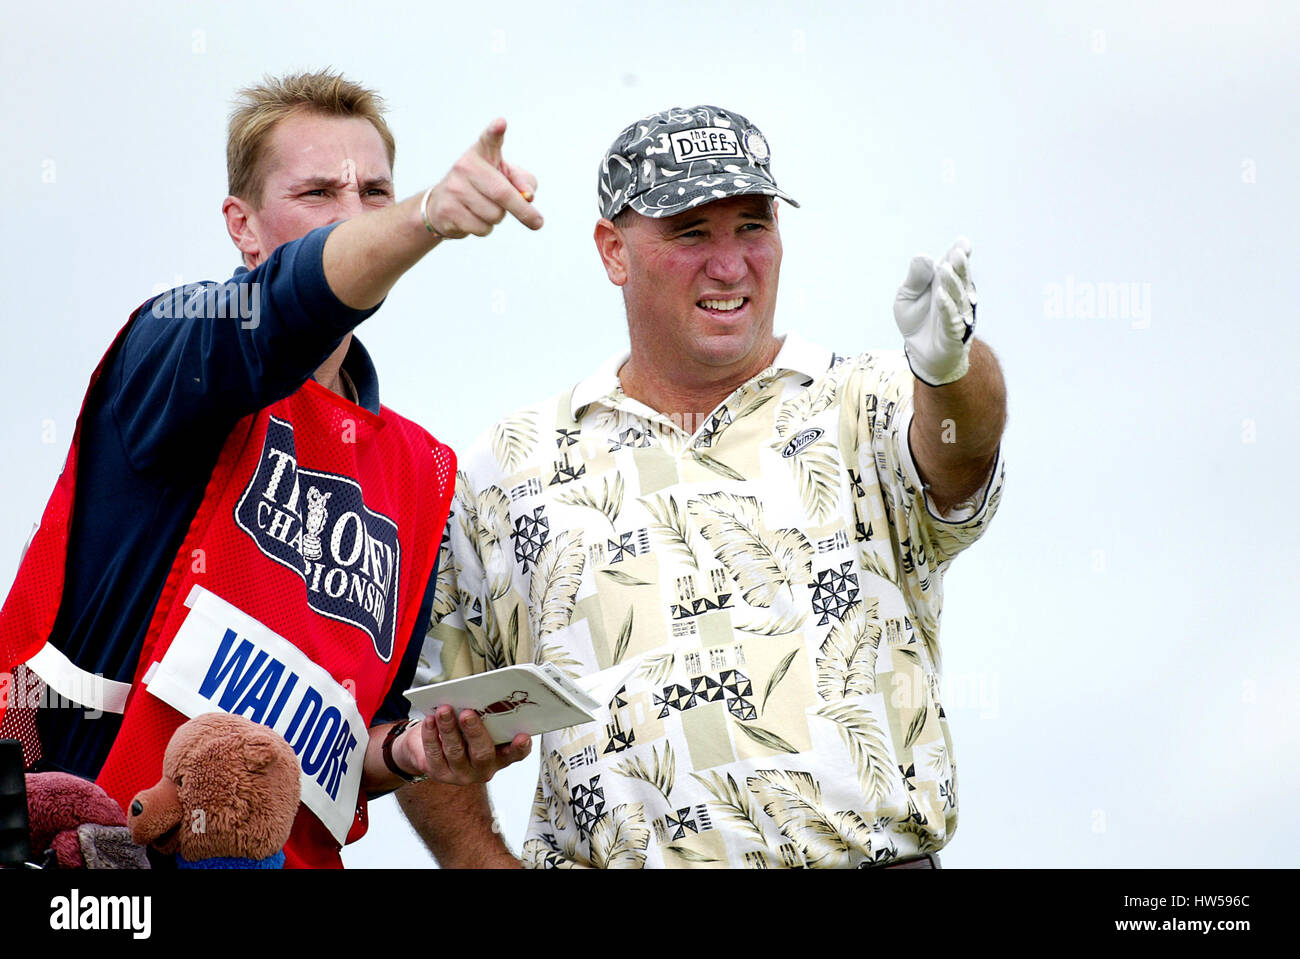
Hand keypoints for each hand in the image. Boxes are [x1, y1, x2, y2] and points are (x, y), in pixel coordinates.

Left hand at [397, 706, 531, 785]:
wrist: (431, 747)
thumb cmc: (462, 731)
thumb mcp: (478, 725)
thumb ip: (484, 717)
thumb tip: (479, 698)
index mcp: (500, 756)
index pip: (515, 754)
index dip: (520, 747)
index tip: (523, 736)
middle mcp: (483, 769)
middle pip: (482, 753)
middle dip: (474, 732)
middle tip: (467, 713)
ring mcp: (461, 774)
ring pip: (455, 751)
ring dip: (449, 728)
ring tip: (444, 710)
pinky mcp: (439, 773)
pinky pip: (434, 754)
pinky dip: (431, 735)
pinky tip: (430, 720)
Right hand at [421, 118, 541, 237]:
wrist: (442, 205)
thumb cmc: (484, 188)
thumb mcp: (506, 179)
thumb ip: (523, 183)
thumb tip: (528, 196)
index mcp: (481, 153)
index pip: (489, 140)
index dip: (495, 132)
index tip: (501, 124)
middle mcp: (465, 166)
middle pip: (502, 193)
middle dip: (523, 211)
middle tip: (538, 222)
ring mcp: (454, 188)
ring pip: (494, 215)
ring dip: (498, 218)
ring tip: (484, 208)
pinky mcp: (448, 210)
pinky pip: (482, 228)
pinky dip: (485, 229)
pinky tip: (472, 217)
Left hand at [893, 236, 976, 385]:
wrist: (920, 353)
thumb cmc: (916, 321)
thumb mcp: (906, 297)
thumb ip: (914, 279)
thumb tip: (923, 256)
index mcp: (944, 284)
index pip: (954, 266)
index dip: (959, 253)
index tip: (962, 243)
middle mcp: (955, 296)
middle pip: (959, 279)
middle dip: (959, 266)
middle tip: (957, 253)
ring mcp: (957, 314)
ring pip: (957, 297)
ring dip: (951, 283)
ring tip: (945, 269)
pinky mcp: (954, 333)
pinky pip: (951, 319)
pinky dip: (946, 307)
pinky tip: (941, 296)